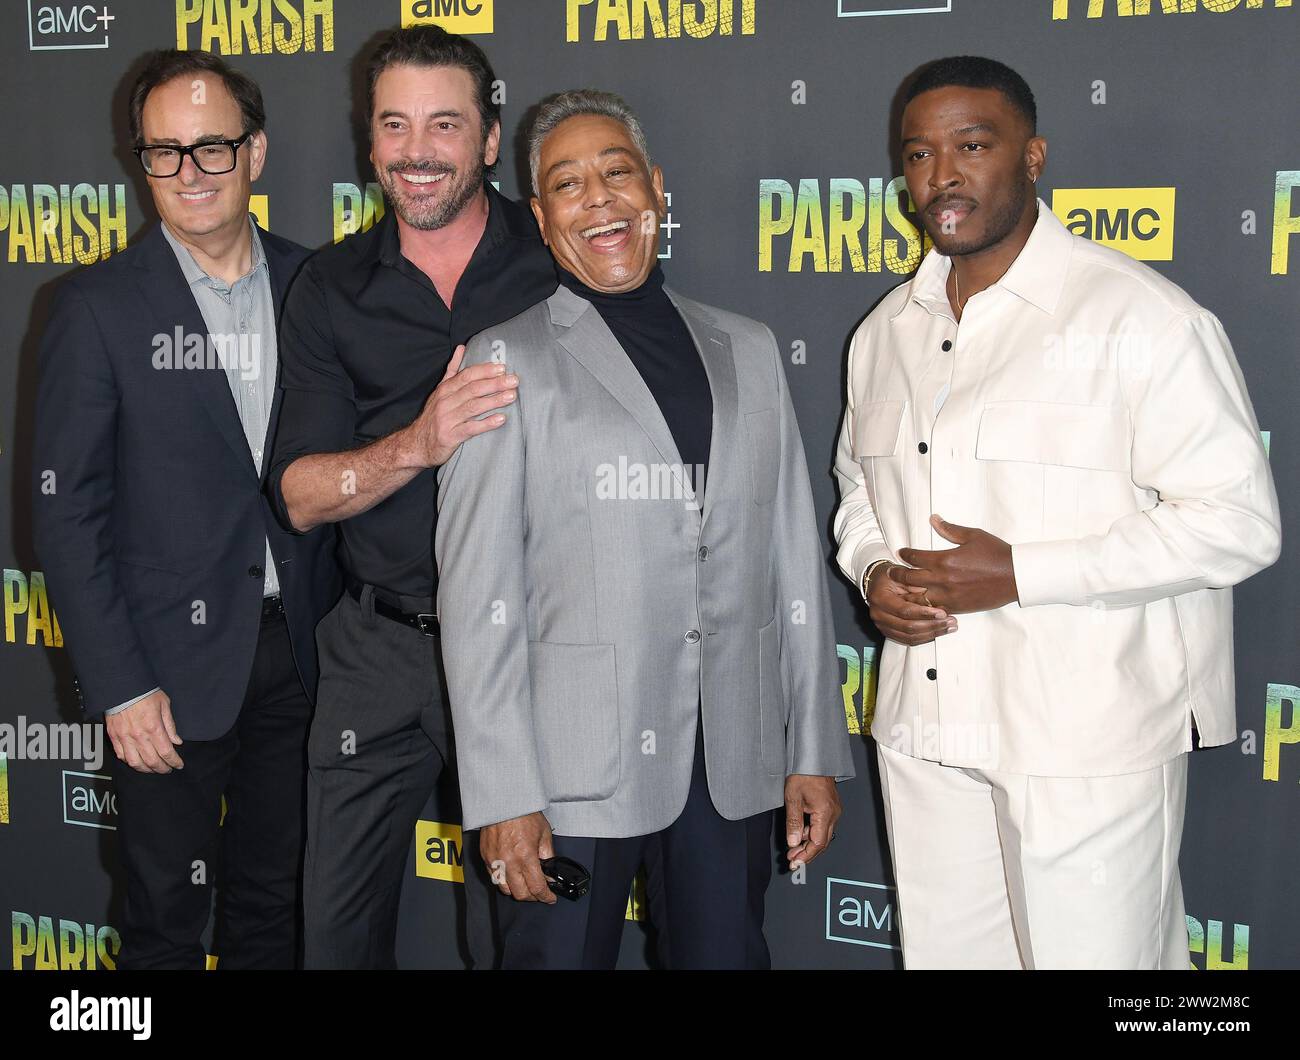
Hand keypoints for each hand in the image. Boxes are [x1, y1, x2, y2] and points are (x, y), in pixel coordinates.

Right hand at [105, 689, 183, 772]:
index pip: (166, 752)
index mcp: (154, 728)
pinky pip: (121, 755)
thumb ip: (170, 725)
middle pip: (152, 761)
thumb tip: (177, 741)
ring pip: (135, 762)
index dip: (174, 762)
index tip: (179, 765)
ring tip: (153, 769)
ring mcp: (125, 738)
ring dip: (146, 769)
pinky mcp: (114, 737)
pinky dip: (130, 762)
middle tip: (167, 769)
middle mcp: (139, 736)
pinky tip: (137, 762)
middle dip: (162, 768)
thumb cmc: (145, 693)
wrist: (123, 687)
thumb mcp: (164, 705)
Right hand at [406, 345, 518, 467]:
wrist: (417, 443)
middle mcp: (446, 402)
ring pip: (473, 407)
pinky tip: (501, 419)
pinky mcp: (451, 436)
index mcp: (446, 389)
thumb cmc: (434, 416)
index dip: (485, 371)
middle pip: (473, 389)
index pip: (467, 376)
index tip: (502, 368)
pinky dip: (486, 423)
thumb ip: (452, 370)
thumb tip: (461, 347)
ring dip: (494, 401)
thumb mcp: (440, 391)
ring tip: (511, 396)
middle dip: (494, 384)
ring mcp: (448, 419)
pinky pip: (471, 428)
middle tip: (514, 381)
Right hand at [480, 811, 556, 903]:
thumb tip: (551, 871)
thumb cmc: (524, 814)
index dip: (545, 896)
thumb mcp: (544, 833)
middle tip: (539, 892)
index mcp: (526, 856)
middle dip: (532, 896)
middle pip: (520, 894)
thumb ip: (548, 855)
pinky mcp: (486, 857)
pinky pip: (494, 877)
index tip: (550, 898)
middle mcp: (509, 862)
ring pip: (505, 889)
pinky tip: (512, 875)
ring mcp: (495, 861)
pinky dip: (504, 880)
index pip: (536, 887)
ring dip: (516, 890)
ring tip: (525, 884)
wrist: (504, 802)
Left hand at [784, 775, 841, 866]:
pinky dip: (812, 834)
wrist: (814, 758)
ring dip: (809, 844)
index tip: (796, 863)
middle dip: (807, 854)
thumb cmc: (804, 772)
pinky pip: (823, 826)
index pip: (817, 843)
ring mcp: (833, 810)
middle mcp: (833, 813)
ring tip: (793, 850)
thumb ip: (794, 822)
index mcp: (825, 812)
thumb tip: (793, 842)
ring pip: (823, 835)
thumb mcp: (793, 797)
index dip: (806, 855)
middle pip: (822, 842)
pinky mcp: (830, 807)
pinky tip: (801, 836)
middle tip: (793, 861)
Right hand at [866, 561, 957, 645]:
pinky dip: (924, 638)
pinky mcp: (888, 632)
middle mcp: (878, 614)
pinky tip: (937, 632)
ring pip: (909, 637)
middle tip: (950, 622)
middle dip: (932, 626)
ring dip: (931, 634)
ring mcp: (882, 625)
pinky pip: (908, 640)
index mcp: (880, 598)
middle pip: (908, 627)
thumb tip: (937, 601)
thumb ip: (918, 587)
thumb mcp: (904, 574)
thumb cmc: (891, 576)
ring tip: (948, 627)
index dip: (924, 613)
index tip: (942, 613)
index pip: (904, 610)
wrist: (877, 582)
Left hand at [896, 514, 1018, 614]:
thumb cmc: (996, 553)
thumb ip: (950, 529)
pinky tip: (917, 604)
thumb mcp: (973, 536)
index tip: (900, 553)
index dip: (904, 554)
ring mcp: (948, 596)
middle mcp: (942, 580)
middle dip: (897, 574)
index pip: (914, 558)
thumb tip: (933, 519)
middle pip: (909, 579)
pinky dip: (923, 607)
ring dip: (906, 593)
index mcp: (945, 560)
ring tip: (899, 590)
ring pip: (917, 598)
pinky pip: (932, 609)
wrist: (1016, 576)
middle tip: (891, 572)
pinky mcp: (956, 607)